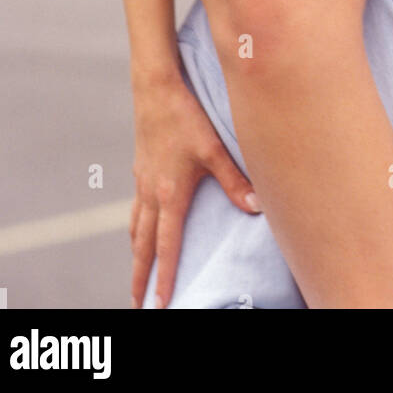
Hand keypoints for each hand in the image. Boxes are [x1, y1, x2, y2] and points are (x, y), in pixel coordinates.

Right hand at [129, 68, 259, 307]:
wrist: (155, 88)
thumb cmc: (186, 117)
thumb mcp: (214, 149)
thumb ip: (235, 181)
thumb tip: (256, 207)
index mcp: (169, 195)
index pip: (166, 247)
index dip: (164, 277)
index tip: (161, 304)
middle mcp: (151, 193)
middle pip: (143, 245)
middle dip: (140, 276)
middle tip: (136, 302)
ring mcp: (142, 180)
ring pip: (136, 227)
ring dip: (136, 253)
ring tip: (137, 272)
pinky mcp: (141, 168)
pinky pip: (136, 206)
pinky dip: (136, 225)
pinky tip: (141, 225)